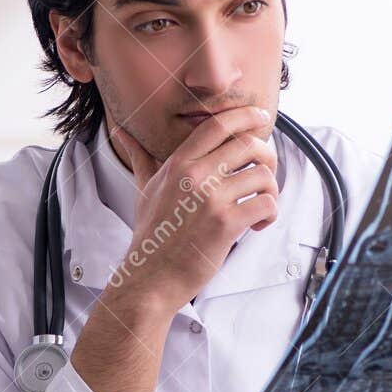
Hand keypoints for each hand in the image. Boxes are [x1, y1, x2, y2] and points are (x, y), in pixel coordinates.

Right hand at [112, 105, 278, 313]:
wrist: (150, 276)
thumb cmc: (150, 233)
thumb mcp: (144, 188)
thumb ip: (140, 157)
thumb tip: (120, 130)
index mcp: (179, 163)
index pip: (217, 125)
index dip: (245, 115)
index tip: (261, 116)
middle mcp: (194, 175)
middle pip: (249, 144)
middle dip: (267, 156)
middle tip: (264, 174)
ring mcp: (210, 199)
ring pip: (263, 175)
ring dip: (270, 190)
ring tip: (259, 205)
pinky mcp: (225, 224)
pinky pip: (265, 204)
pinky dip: (270, 214)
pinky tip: (257, 225)